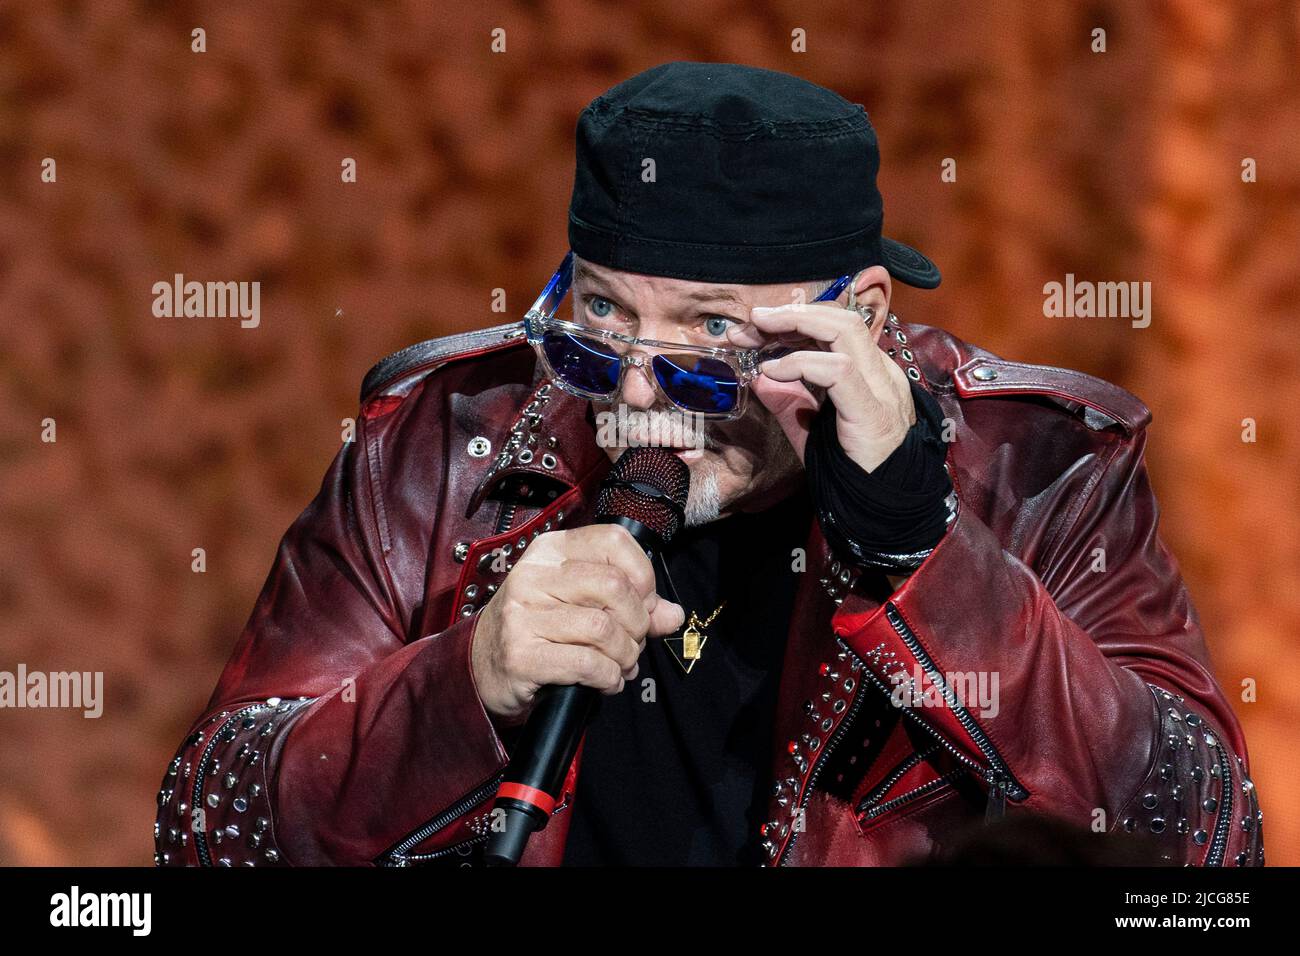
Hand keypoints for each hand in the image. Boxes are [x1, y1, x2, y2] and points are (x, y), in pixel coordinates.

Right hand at [470, 524, 685, 725]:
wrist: (478, 668)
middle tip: (633, 642)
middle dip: (637, 622)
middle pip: (614, 586)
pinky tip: (606, 682)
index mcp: (551, 552)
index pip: (614, 541)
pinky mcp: (521, 655)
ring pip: (604, 628)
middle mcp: (534, 576)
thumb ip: (630, 606)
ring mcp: (523, 615)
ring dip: (625, 655)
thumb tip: (673, 614)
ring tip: (621, 666)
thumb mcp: (578, 605)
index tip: (644, 603)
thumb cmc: (536, 631)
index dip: (643, 575)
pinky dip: (608, 677)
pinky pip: (587, 663)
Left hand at [726, 286, 915, 473]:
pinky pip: (838, 370)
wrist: (880, 507)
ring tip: (758, 330)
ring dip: (795, 324)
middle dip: (791, 314)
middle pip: (840, 319)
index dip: (795, 322)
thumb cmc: (849, 470)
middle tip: (751, 321)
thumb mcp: (809, 429)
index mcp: (869, 373)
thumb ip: (788, 401)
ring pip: (845, 330)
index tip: (756, 329)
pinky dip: (800, 364)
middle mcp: (880, 373)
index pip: (835, 329)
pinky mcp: (873, 410)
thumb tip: (759, 376)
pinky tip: (773, 370)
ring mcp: (881, 388)